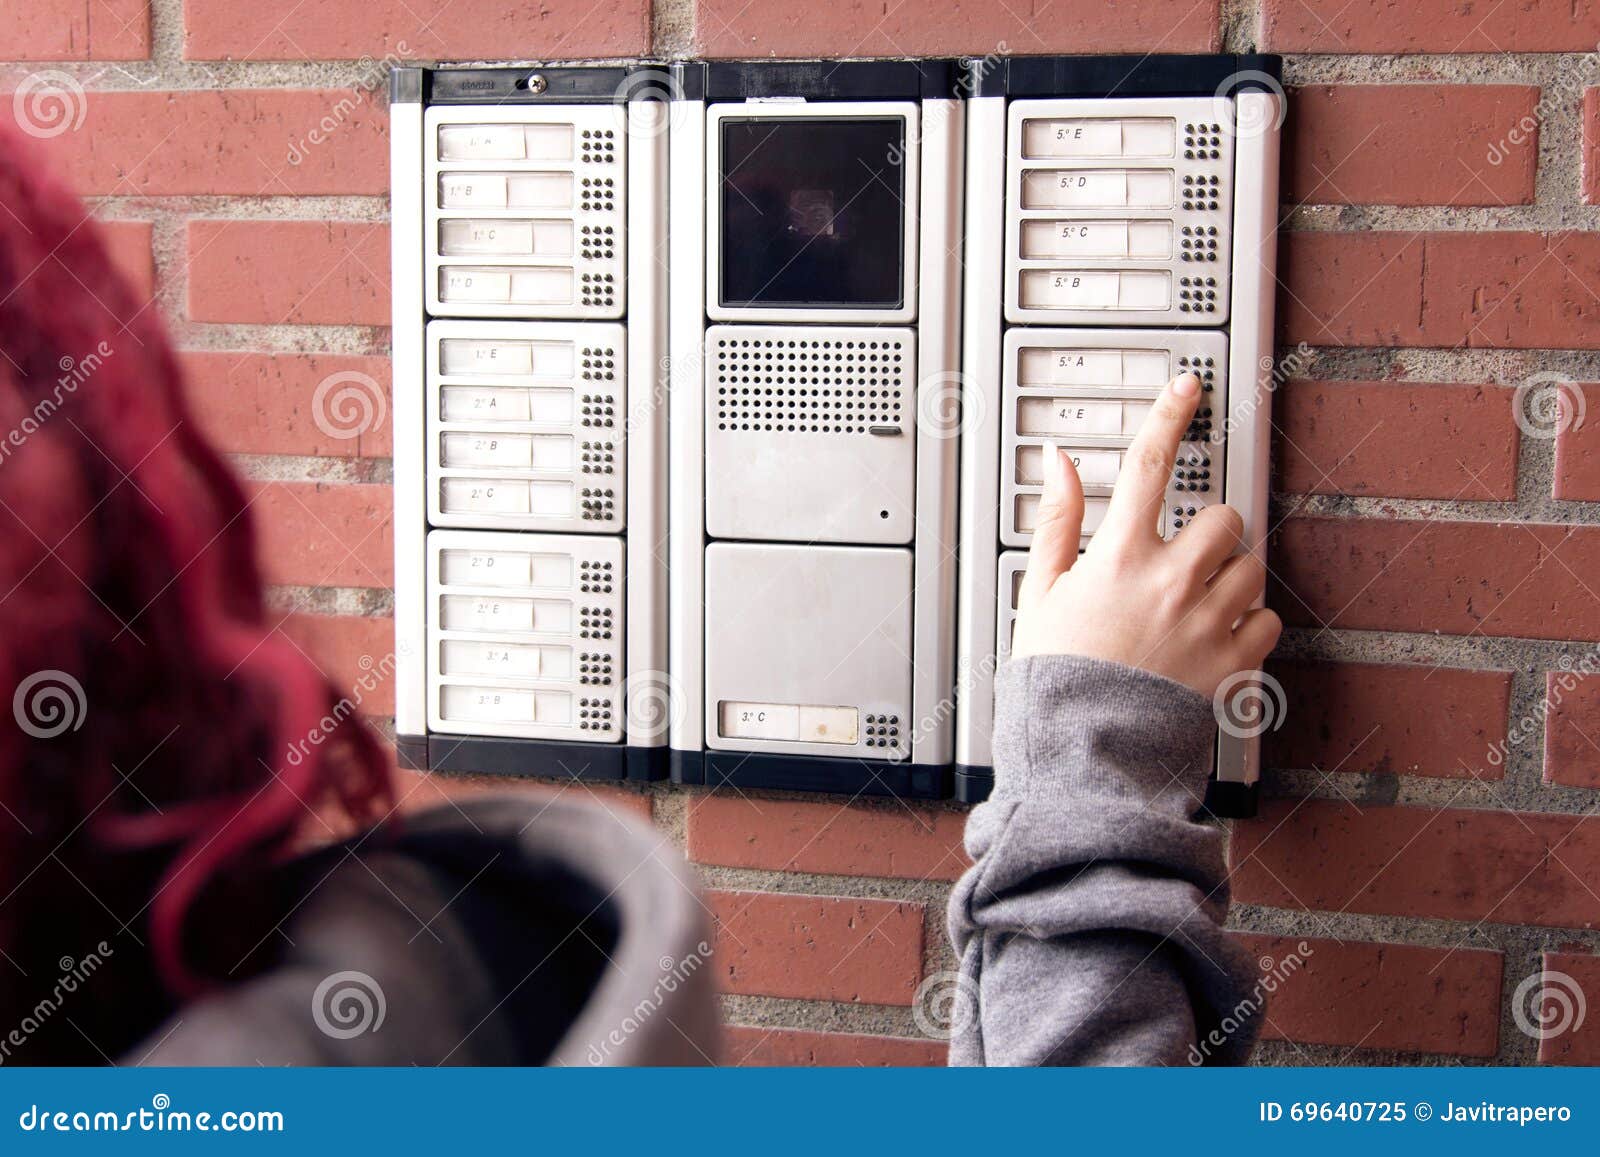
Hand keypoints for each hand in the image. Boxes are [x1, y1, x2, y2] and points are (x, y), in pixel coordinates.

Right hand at [1009, 372, 1281, 697]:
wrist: (1085, 753)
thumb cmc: (1057, 678)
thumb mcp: (1039, 593)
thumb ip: (1057, 523)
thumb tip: (1060, 464)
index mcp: (1119, 559)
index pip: (1148, 464)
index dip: (1169, 415)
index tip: (1187, 387)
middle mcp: (1171, 583)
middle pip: (1223, 517)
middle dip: (1209, 529)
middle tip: (1185, 555)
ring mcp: (1208, 623)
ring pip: (1251, 567)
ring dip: (1231, 576)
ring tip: (1196, 603)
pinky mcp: (1235, 664)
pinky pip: (1267, 622)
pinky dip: (1249, 625)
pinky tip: (1214, 638)